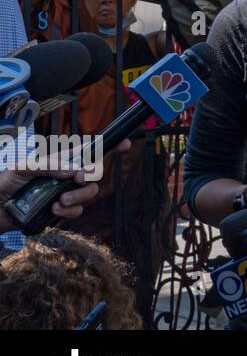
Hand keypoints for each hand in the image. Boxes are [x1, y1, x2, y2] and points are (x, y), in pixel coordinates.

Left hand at [0, 138, 129, 232]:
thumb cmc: (4, 183)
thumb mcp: (24, 168)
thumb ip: (49, 165)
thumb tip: (74, 169)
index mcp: (59, 161)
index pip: (87, 151)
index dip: (108, 146)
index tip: (125, 143)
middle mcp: (66, 176)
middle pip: (94, 173)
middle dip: (91, 177)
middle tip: (78, 180)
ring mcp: (64, 194)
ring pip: (89, 193)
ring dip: (78, 197)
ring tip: (60, 200)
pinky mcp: (60, 211)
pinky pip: (76, 211)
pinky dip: (68, 211)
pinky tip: (54, 209)